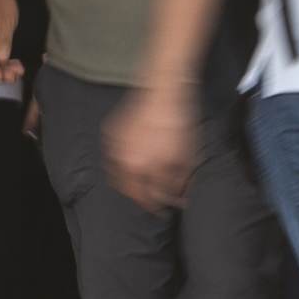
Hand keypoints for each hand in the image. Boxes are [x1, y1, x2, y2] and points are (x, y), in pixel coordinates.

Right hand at [0, 0, 22, 87]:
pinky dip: (4, 59)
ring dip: (4, 66)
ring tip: (18, 70)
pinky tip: (13, 61)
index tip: (9, 78)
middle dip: (1, 71)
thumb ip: (3, 43)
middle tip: (17, 76)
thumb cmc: (3, 4)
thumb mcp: (5, 24)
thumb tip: (2, 61)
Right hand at [110, 85, 196, 214]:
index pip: (148, 198)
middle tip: (154, 199)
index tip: (167, 209)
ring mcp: (115, 147)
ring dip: (129, 182)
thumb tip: (179, 198)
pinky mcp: (111, 133)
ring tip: (142, 183)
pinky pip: (113, 157)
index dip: (159, 205)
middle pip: (130, 190)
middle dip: (142, 197)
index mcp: (142, 169)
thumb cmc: (179, 122)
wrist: (165, 89)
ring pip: (117, 175)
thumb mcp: (186, 157)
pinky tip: (132, 162)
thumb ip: (179, 182)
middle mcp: (123, 161)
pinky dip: (122, 164)